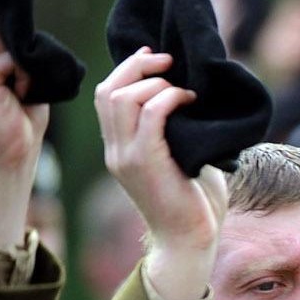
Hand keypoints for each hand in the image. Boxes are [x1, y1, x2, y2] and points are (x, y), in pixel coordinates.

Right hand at [0, 0, 47, 173]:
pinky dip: (21, 71)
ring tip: (21, 78)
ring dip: (14, 52)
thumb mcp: (12, 73)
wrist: (15, 152)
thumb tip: (12, 18)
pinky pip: (2, 57)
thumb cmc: (20, 113)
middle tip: (16, 59)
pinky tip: (23, 91)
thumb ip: (3, 47)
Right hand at [95, 49, 223, 269]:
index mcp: (118, 147)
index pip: (105, 95)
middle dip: (138, 66)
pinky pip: (150, 115)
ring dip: (156, 84)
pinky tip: (190, 101)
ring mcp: (127, 157)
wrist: (190, 242)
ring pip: (122, 98)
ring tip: (184, 89)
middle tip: (170, 61)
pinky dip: (170, 99)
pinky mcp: (146, 163)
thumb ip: (176, 129)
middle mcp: (115, 150)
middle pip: (108, 90)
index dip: (127, 68)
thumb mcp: (181, 156)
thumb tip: (192, 94)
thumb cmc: (194, 202)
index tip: (155, 57)